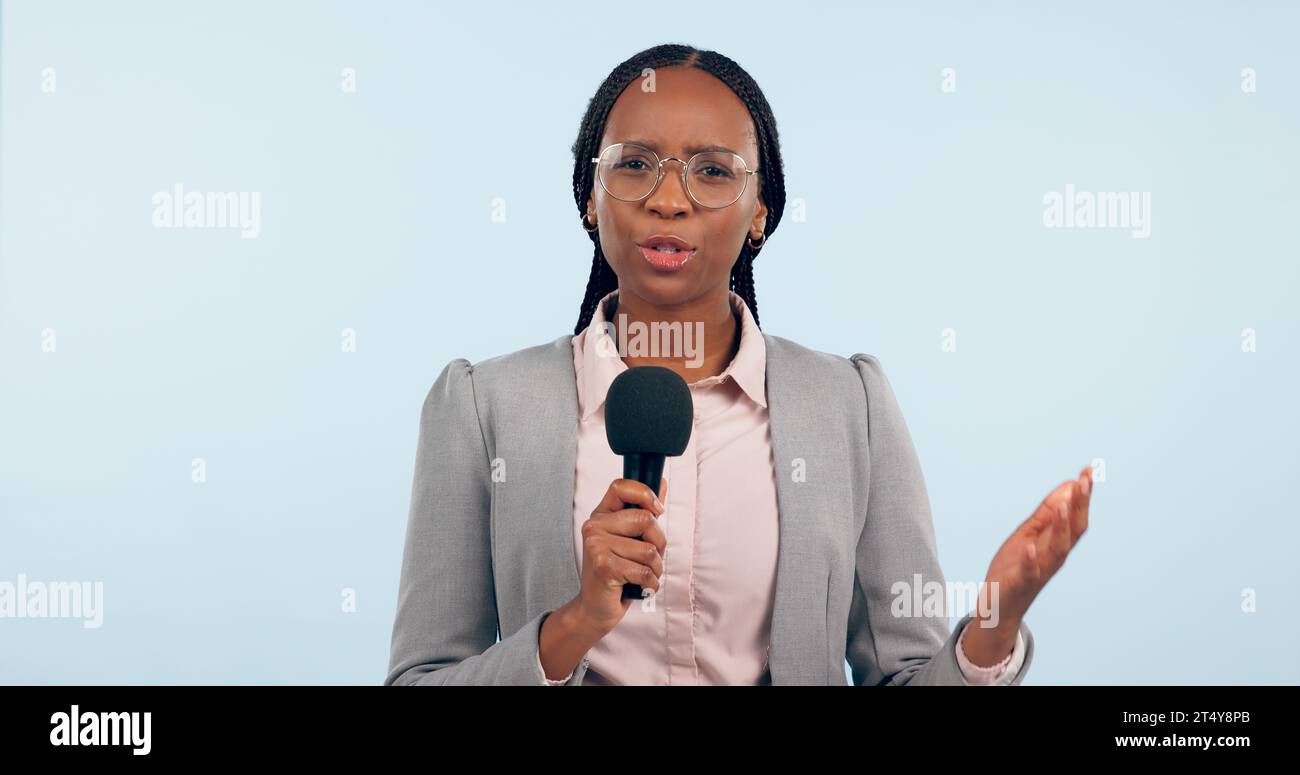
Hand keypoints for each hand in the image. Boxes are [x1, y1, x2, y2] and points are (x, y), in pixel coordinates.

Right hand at [574, 477, 667, 633]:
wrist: (595, 608)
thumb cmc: (615, 572)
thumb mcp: (629, 539)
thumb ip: (644, 511)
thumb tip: (662, 483)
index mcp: (600, 516)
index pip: (620, 486)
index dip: (645, 494)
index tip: (657, 511)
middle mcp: (594, 527)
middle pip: (646, 520)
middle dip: (658, 544)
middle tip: (648, 559)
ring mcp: (596, 546)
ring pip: (649, 549)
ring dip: (655, 568)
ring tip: (641, 575)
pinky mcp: (604, 567)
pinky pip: (644, 571)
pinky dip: (650, 584)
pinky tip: (640, 587)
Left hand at [973, 464, 1093, 636]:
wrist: (999, 606)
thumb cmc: (1016, 568)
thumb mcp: (1029, 534)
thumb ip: (1047, 514)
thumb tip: (1067, 486)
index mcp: (1057, 544)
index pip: (1075, 517)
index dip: (1083, 495)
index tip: (1088, 471)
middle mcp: (1054, 557)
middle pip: (1073, 531)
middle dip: (1080, 505)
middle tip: (1085, 480)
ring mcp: (1039, 571)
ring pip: (1057, 550)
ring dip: (1061, 527)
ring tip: (1064, 504)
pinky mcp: (1020, 584)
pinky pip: (1028, 573)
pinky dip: (1030, 560)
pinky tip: (1029, 546)